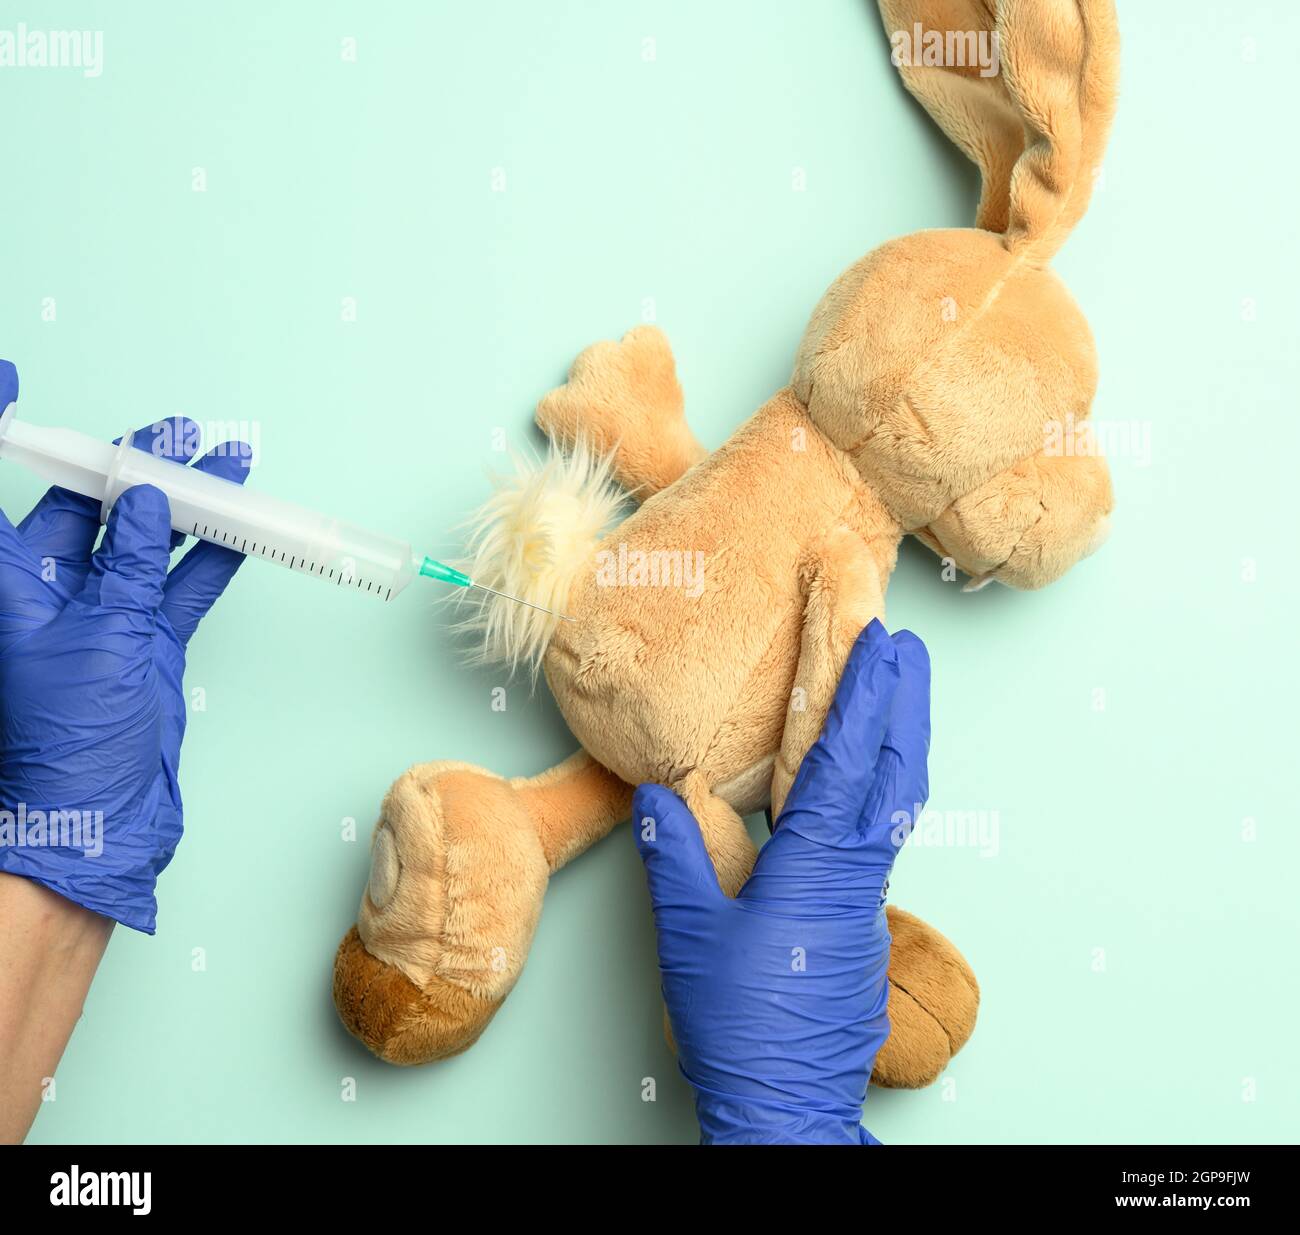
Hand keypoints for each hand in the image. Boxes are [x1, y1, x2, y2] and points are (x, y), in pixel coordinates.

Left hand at [0, 360, 250, 932]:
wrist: (100, 821)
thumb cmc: (70, 741)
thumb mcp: (100, 642)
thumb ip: (127, 567)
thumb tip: (142, 500)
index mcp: (9, 588)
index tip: (11, 379)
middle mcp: (46, 594)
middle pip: (81, 508)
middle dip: (126, 464)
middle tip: (173, 433)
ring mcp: (100, 617)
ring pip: (141, 542)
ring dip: (184, 505)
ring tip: (224, 462)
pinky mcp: (145, 643)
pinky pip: (179, 586)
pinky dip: (209, 558)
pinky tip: (238, 528)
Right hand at [632, 619, 929, 1143]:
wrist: (787, 1109)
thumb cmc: (741, 1027)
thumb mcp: (690, 935)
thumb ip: (674, 857)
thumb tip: (658, 793)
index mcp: (818, 867)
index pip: (845, 762)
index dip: (862, 695)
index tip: (878, 643)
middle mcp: (857, 877)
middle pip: (895, 773)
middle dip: (905, 704)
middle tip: (911, 650)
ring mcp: (868, 903)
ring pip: (897, 805)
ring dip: (900, 742)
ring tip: (898, 698)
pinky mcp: (863, 926)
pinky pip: (881, 838)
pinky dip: (882, 789)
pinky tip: (862, 788)